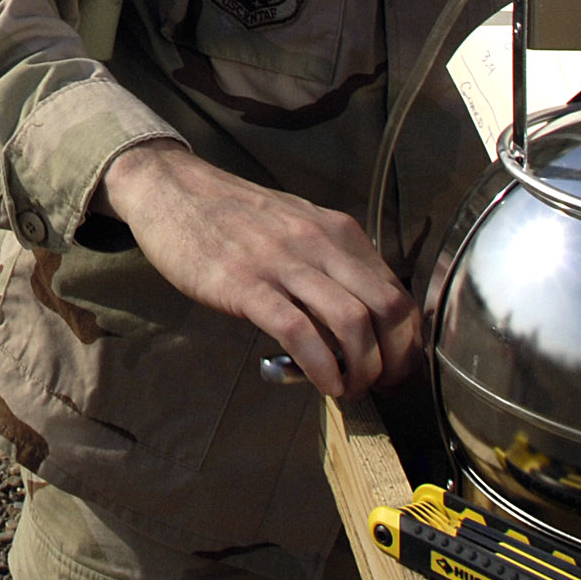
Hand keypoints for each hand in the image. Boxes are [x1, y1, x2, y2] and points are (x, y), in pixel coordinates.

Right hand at [95, 140, 419, 398]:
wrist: (173, 190)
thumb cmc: (235, 216)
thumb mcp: (297, 227)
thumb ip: (330, 264)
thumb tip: (360, 318)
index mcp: (338, 231)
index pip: (398, 292)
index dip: (407, 342)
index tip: (397, 369)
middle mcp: (321, 242)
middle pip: (388, 310)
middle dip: (393, 361)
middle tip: (378, 386)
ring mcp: (283, 262)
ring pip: (352, 322)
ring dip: (361, 370)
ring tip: (348, 389)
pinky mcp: (246, 284)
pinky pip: (300, 332)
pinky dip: (321, 367)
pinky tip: (322, 383)